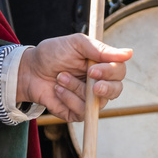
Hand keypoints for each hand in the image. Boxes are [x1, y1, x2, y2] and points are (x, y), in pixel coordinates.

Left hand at [17, 34, 131, 121]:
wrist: (29, 70)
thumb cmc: (52, 54)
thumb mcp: (76, 44)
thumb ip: (101, 49)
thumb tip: (129, 53)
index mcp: (101, 66)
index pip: (119, 71)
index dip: (109, 72)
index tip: (92, 69)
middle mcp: (99, 83)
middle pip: (116, 90)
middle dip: (104, 87)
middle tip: (90, 81)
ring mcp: (89, 100)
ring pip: (96, 101)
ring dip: (76, 88)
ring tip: (60, 78)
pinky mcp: (77, 113)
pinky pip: (82, 111)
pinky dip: (68, 98)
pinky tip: (57, 90)